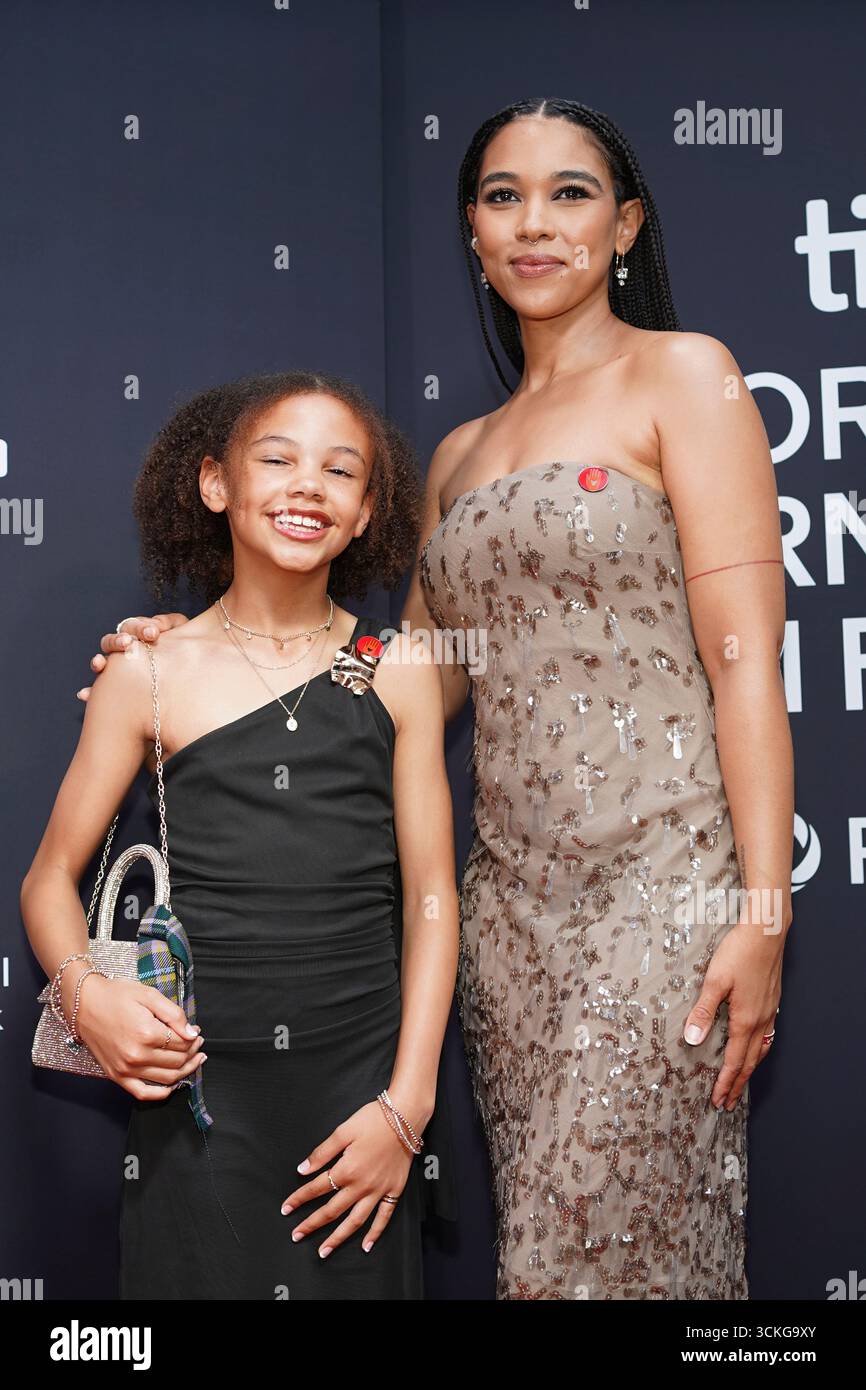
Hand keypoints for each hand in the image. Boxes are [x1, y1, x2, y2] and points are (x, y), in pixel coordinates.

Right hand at [73, 971, 206, 1099]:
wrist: (84, 1004)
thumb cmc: (116, 996)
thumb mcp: (149, 995)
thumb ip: (174, 1015)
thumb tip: (192, 1033)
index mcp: (147, 1033)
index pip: (182, 1044)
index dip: (193, 1039)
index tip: (196, 1032)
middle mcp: (136, 1055)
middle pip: (177, 1062)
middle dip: (192, 1053)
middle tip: (196, 1043)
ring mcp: (125, 1069)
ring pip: (166, 1079)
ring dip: (185, 1071)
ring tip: (193, 1060)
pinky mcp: (116, 1076)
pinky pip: (142, 1093)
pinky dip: (160, 1093)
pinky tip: (172, 1085)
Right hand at [76, 613, 188, 701]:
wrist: (188, 686)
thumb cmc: (184, 656)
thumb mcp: (183, 637)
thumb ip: (171, 624)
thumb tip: (156, 625)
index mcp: (139, 636)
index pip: (133, 626)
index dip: (141, 628)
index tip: (153, 633)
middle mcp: (124, 651)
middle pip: (112, 641)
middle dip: (117, 641)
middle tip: (128, 643)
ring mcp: (117, 670)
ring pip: (102, 662)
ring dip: (99, 661)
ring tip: (100, 664)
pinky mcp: (115, 690)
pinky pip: (99, 691)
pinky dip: (90, 692)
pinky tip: (84, 694)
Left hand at [281, 1100, 415, 1258]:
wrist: (406, 1116)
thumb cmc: (373, 1119)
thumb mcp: (343, 1130)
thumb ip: (322, 1152)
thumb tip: (302, 1169)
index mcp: (347, 1169)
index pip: (316, 1188)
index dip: (299, 1199)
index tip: (286, 1208)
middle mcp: (361, 1185)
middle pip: (332, 1210)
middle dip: (312, 1224)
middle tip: (296, 1235)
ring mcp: (378, 1190)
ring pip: (355, 1221)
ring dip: (338, 1238)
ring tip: (324, 1250)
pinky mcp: (394, 1190)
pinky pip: (384, 1217)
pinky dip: (375, 1233)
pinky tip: (366, 1245)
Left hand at [682, 916, 785, 1110]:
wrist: (766, 931)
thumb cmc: (739, 952)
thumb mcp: (715, 981)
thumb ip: (703, 1011)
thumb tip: (692, 1039)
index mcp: (746, 1020)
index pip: (734, 1061)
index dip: (725, 1083)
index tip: (718, 1101)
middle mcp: (762, 1020)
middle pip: (750, 1062)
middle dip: (738, 1084)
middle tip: (729, 1103)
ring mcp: (770, 1011)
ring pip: (761, 1050)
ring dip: (749, 1070)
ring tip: (740, 1083)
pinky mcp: (772, 1001)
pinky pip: (767, 1036)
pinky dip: (759, 1051)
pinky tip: (755, 1048)